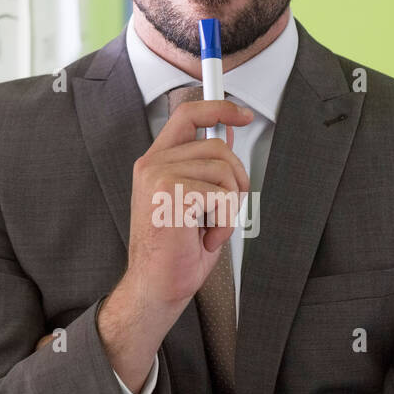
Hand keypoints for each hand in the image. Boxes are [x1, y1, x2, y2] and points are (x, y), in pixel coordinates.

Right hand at [94, 99, 251, 391]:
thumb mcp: (196, 202)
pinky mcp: (172, 194)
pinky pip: (223, 196)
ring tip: (210, 227)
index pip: (187, 115)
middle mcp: (153, 164)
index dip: (218, 107)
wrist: (155, 285)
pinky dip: (226, 222)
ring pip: (224, 170)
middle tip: (225, 208)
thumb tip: (227, 137)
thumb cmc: (173, 251)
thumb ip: (206, 168)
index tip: (241, 113)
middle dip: (236, 178)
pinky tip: (206, 236)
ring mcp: (159, 177)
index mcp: (155, 162)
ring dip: (230, 206)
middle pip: (217, 145)